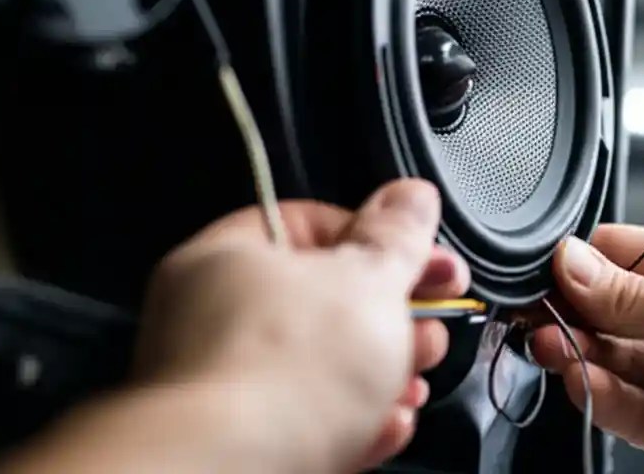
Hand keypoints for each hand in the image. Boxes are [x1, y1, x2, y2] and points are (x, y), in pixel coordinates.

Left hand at [134, 180, 468, 472]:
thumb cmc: (287, 368)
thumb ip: (397, 236)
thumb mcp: (369, 281)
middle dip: (394, 320)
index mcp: (230, 256)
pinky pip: (306, 421)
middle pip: (324, 303)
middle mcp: (213, 317)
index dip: (381, 239)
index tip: (431, 260)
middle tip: (430, 327)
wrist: (231, 471)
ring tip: (413, 386)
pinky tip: (385, 427)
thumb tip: (412, 196)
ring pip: (320, 370)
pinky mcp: (239, 442)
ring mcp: (222, 386)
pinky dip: (353, 422)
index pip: (314, 225)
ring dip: (383, 378)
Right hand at [530, 225, 643, 473]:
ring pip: (610, 362)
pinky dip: (599, 398)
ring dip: (578, 355)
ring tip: (553, 348)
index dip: (580, 264)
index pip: (622, 256)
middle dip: (570, 312)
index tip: (545, 274)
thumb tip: (570, 264)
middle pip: (607, 311)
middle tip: (536, 315)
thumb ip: (636, 295)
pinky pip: (626, 410)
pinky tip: (583, 382)